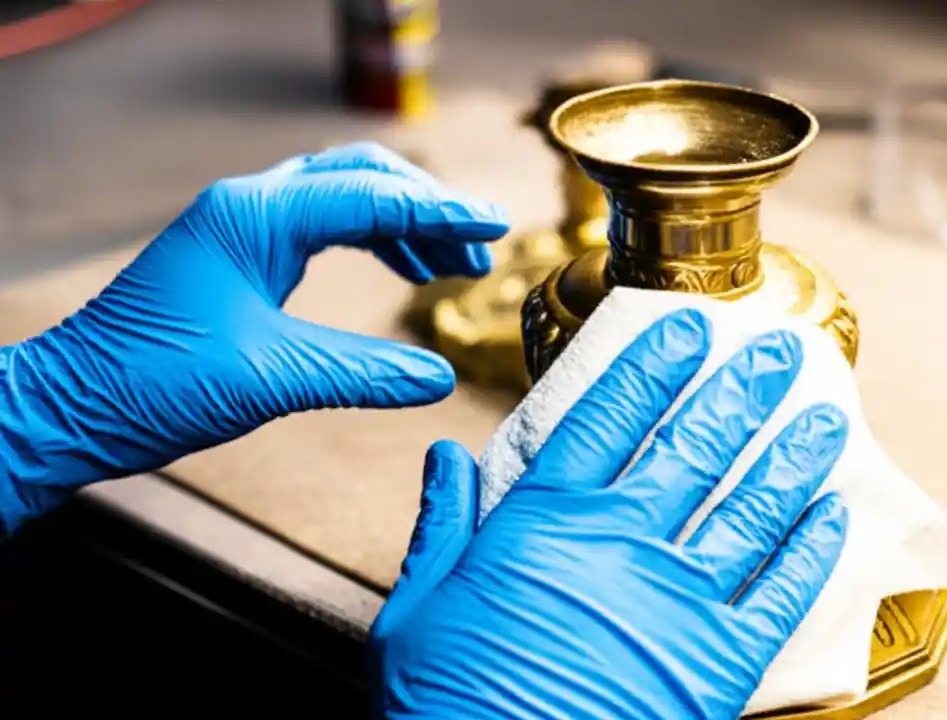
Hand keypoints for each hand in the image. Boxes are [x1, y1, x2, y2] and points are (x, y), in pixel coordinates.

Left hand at [0, 142, 508, 531]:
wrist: (73, 406)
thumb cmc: (153, 383)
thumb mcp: (273, 379)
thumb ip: (365, 373)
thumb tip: (440, 379)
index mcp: (257, 217)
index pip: (371, 197)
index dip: (441, 212)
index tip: (494, 223)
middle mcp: (251, 207)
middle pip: (362, 179)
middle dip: (427, 209)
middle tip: (479, 247)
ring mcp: (243, 227)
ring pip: (344, 199)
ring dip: (402, 226)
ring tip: (452, 266)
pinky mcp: (241, 254)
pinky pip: (323, 227)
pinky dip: (370, 243)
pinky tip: (399, 273)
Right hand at [371, 310, 849, 719]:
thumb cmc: (448, 701)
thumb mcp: (418, 608)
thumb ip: (442, 526)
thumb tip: (448, 457)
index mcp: (547, 521)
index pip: (610, 417)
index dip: (655, 365)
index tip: (691, 328)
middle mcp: (620, 543)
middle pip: (695, 446)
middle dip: (744, 391)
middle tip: (781, 351)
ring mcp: (676, 600)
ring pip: (751, 507)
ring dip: (792, 456)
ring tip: (824, 417)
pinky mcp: (716, 661)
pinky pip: (777, 594)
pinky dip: (809, 552)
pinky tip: (831, 516)